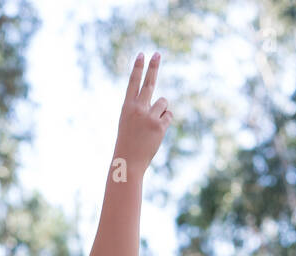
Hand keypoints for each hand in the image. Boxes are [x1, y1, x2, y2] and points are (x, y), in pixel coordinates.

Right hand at [114, 52, 171, 175]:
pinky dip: (164, 122)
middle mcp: (137, 108)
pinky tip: (156, 132)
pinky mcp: (159, 125)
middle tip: (157, 54)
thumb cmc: (128, 142)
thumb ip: (141, 109)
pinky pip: (168, 115)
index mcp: (127, 107)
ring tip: (151, 125)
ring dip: (161, 111)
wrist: (128, 162)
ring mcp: (149, 116)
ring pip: (163, 102)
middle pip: (149, 83)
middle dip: (153, 67)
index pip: (133, 83)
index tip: (142, 55)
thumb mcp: (129, 122)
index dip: (138, 68)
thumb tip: (163, 102)